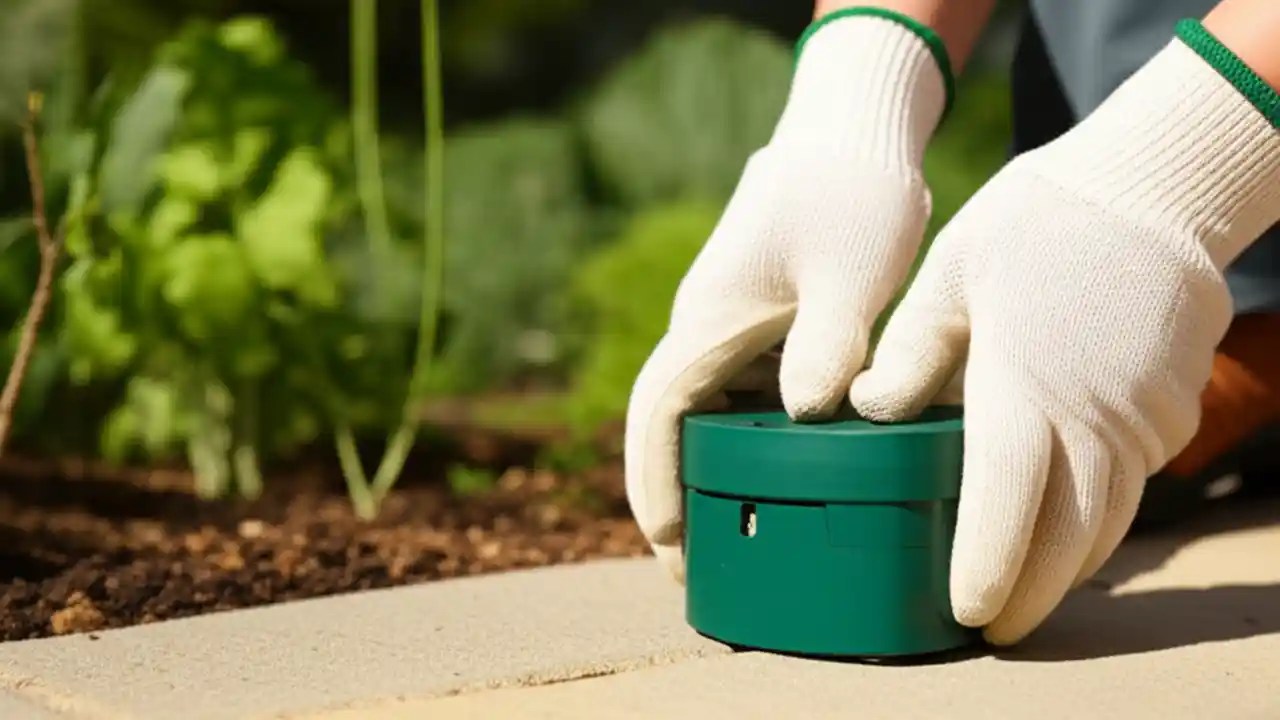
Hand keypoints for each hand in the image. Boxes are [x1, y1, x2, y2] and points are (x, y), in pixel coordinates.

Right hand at [625, 13, 948, 579]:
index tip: (668, 544)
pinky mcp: (764, 327)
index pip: (660, 414)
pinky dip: (756, 444)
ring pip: (708, 416)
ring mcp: (734, 329)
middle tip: (703, 572)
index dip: (655, 483)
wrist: (848, 135)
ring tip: (743, 542)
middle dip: (678, 496)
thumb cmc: (849, 192)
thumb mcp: (850, 269)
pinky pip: (748, 398)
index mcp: (711, 319)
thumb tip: (808, 414)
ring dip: (714, 474)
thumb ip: (828, 340)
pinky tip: (789, 478)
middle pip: (672, 426)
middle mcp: (709, 329)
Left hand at [851, 34, 1279, 643]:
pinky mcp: (1169, 411)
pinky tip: (1063, 525)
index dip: (987, 566)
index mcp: (1025, 385)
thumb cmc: (1036, 224)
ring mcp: (1142, 418)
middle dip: (1030, 594)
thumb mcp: (951, 274)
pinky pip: (1134, 486)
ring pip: (1109, 522)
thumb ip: (911, 353)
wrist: (1152, 188)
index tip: (966, 612)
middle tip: (991, 627)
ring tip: (1022, 592)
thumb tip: (862, 410)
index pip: (1006, 503)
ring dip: (1067, 568)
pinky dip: (1099, 521)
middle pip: (1068, 539)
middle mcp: (1093, 416)